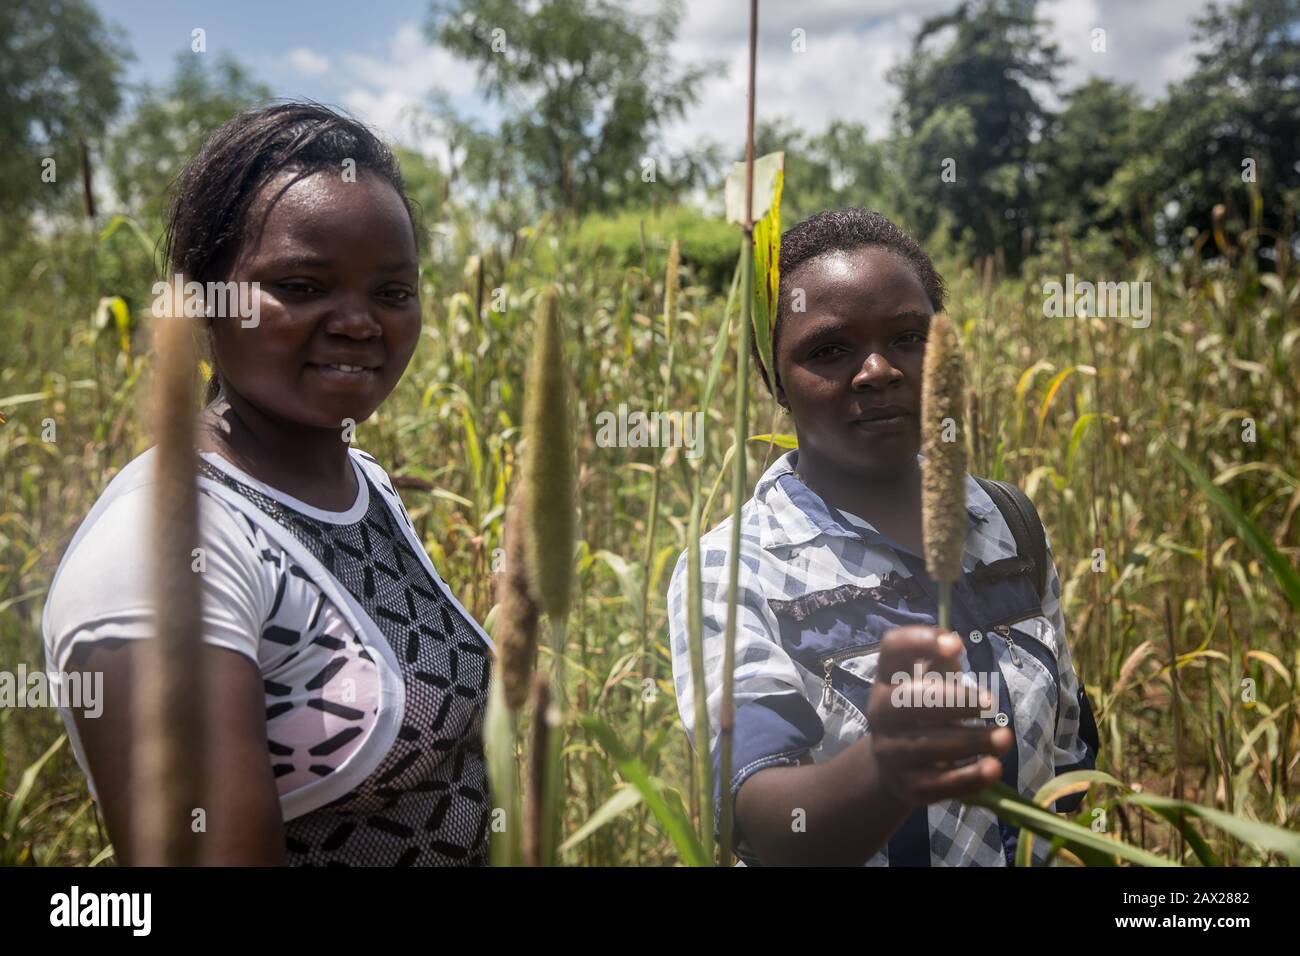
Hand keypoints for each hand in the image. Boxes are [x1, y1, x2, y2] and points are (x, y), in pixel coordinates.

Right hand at [865, 625, 1011, 805]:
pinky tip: (993, 768)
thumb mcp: (924, 685)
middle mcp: (880, 713)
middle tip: (991, 701)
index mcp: (885, 680)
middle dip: (953, 700)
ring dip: (972, 740)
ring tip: (1004, 738)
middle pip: (910, 702)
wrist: (893, 767)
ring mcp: (890, 752)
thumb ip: (939, 667)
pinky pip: (939, 783)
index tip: (957, 644)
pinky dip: (969, 777)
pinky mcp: (908, 786)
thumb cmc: (919, 713)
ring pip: (929, 745)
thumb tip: (954, 648)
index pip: (892, 650)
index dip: (920, 642)